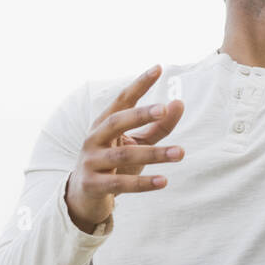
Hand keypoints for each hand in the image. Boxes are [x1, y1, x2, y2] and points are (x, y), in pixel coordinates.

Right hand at [65, 65, 185, 233]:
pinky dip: (143, 183)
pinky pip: (120, 183)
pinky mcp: (93, 184)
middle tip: (164, 108)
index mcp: (104, 122)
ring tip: (180, 153)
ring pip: (124, 155)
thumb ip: (158, 125)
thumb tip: (179, 103)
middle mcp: (94, 137)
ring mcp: (91, 161)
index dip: (140, 84)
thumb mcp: (136, 142)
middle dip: (140, 114)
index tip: (159, 68)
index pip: (122, 99)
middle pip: (117, 121)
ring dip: (154, 154)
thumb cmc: (115, 163)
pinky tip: (164, 180)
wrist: (85, 196)